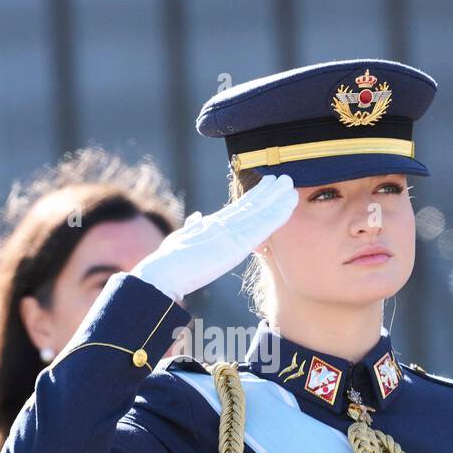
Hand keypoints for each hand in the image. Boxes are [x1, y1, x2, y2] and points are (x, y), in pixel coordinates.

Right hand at [130, 175, 297, 301]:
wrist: (162, 274)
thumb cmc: (168, 263)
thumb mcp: (182, 240)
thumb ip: (193, 228)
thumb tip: (197, 217)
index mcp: (212, 225)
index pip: (239, 208)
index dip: (256, 195)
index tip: (269, 185)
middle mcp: (222, 224)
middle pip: (251, 205)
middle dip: (269, 192)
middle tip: (285, 178)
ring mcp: (229, 233)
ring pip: (259, 212)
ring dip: (277, 199)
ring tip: (290, 185)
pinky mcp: (234, 244)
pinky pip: (261, 228)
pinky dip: (276, 216)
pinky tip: (288, 207)